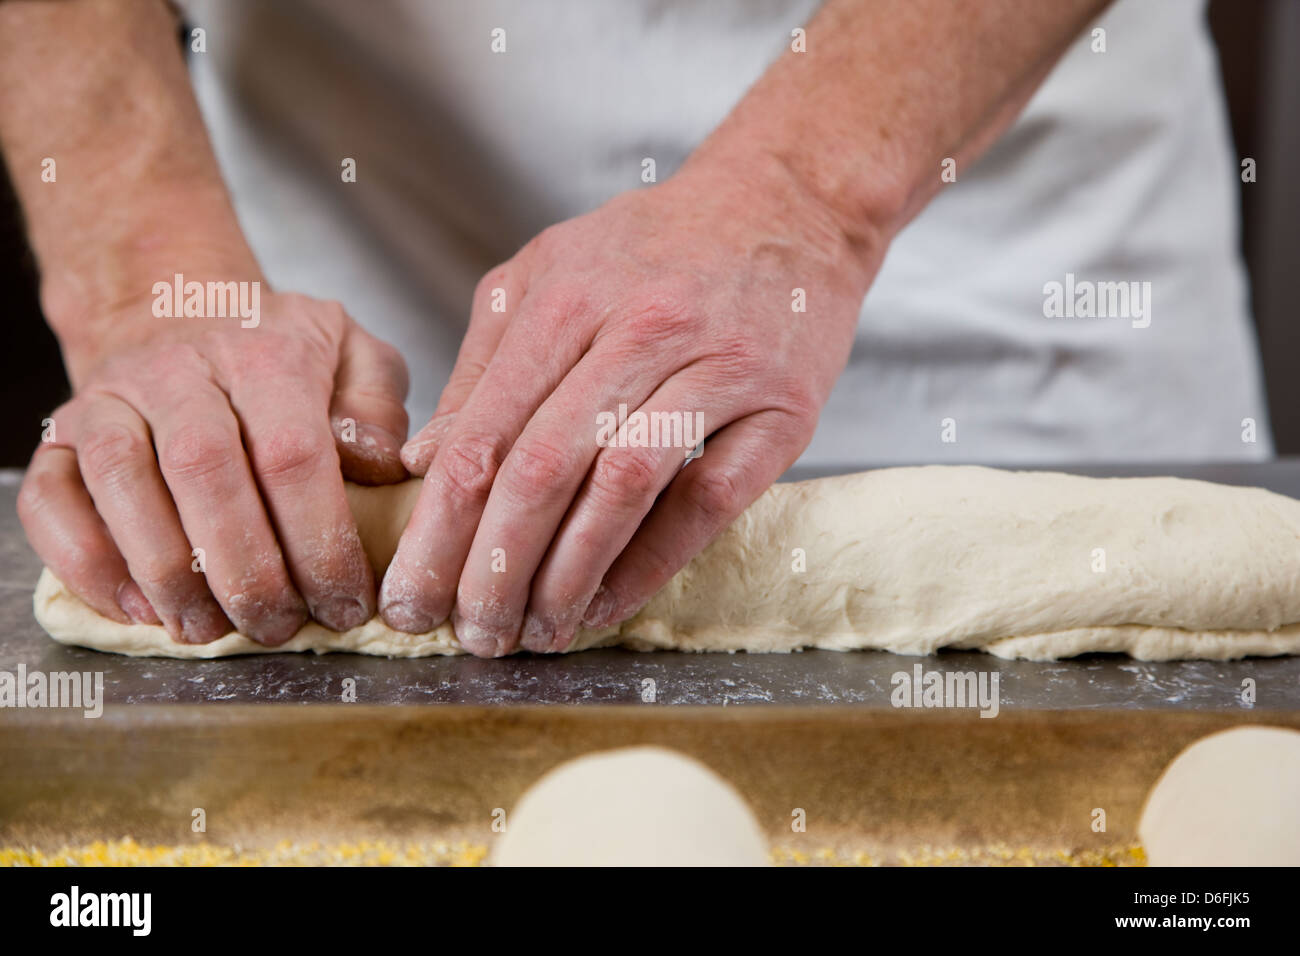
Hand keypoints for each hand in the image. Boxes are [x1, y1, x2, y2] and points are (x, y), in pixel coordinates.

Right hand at [19, 292, 408, 644]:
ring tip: (209, 629)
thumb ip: (378, 405)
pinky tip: (138, 608)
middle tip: (276, 626)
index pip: (291, 453)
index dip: (320, 540)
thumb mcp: (353, 354)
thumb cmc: (277, 351)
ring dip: (167, 572)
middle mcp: (179, 372)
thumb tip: (379, 466)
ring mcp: (109, 401)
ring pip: (120, 483)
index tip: (345, 602)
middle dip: (244, 569)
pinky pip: (50, 499)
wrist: (175, 308)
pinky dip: (86, 564)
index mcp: (265, 355)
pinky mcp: (59, 434)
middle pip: (203, 471)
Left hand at [382, 154, 882, 655]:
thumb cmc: (661, 246)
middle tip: (466, 634)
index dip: (439, 525)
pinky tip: (606, 606)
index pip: (485, 430)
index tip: (412, 592)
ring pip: (622, 489)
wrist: (789, 205)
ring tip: (532, 634)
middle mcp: (640, 327)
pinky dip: (650, 565)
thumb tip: (425, 460)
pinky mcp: (782, 410)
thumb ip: (486, 361)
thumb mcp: (553, 269)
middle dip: (491, 567)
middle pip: (544, 467)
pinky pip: (707, 501)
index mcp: (569, 294)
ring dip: (567, 576)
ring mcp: (717, 367)